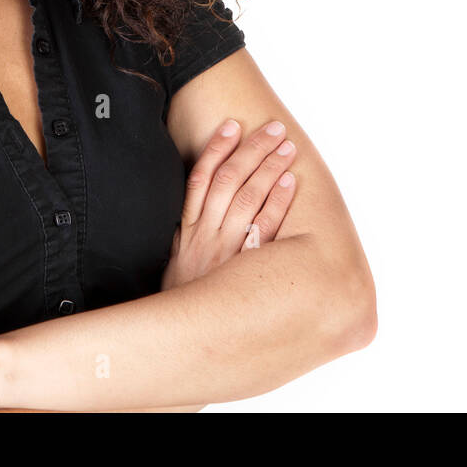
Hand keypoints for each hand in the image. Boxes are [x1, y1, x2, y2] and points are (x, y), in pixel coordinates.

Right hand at [161, 118, 297, 291]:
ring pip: (248, 199)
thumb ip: (187, 229)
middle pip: (230, 181)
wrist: (183, 341)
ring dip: (269, 169)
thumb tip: (200, 195)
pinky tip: (290, 184)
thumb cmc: (185, 298)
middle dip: (253, 151)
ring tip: (286, 147)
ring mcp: (226, 251)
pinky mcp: (246, 269)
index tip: (232, 125)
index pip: (200, 178)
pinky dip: (278, 204)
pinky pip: (264, 230)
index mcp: (187, 230)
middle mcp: (206, 235)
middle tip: (274, 130)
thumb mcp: (176, 261)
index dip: (216, 149)